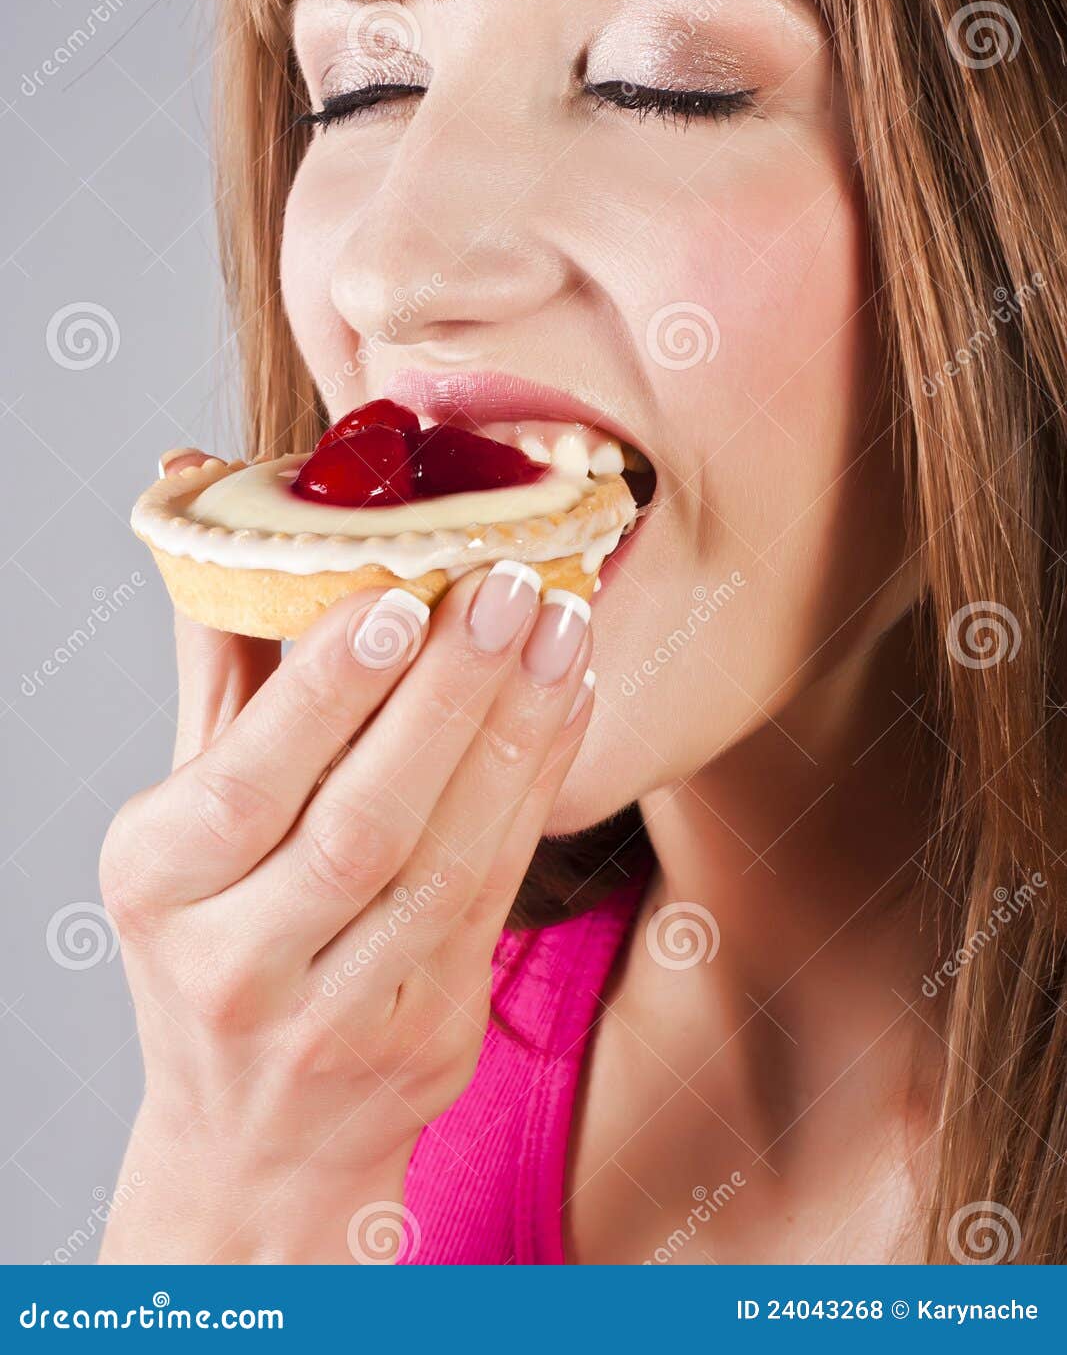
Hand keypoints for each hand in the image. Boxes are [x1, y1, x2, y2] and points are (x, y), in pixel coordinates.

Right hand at [98, 452, 593, 1262]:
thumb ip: (217, 654)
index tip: (401, 594)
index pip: (249, 782)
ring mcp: (339, 1016)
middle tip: (510, 584)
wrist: (253, 1140)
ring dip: (516, 736)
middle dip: (448, 697)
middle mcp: (239, 963)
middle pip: (362, 823)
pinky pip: (495, 898)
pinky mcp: (428, 1039)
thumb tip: (205, 480)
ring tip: (560, 627)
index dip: (327, 690)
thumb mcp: (183, 809)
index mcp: (159, 887)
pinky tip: (566, 702)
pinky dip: (537, 793)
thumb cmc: (210, 933)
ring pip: (446, 864)